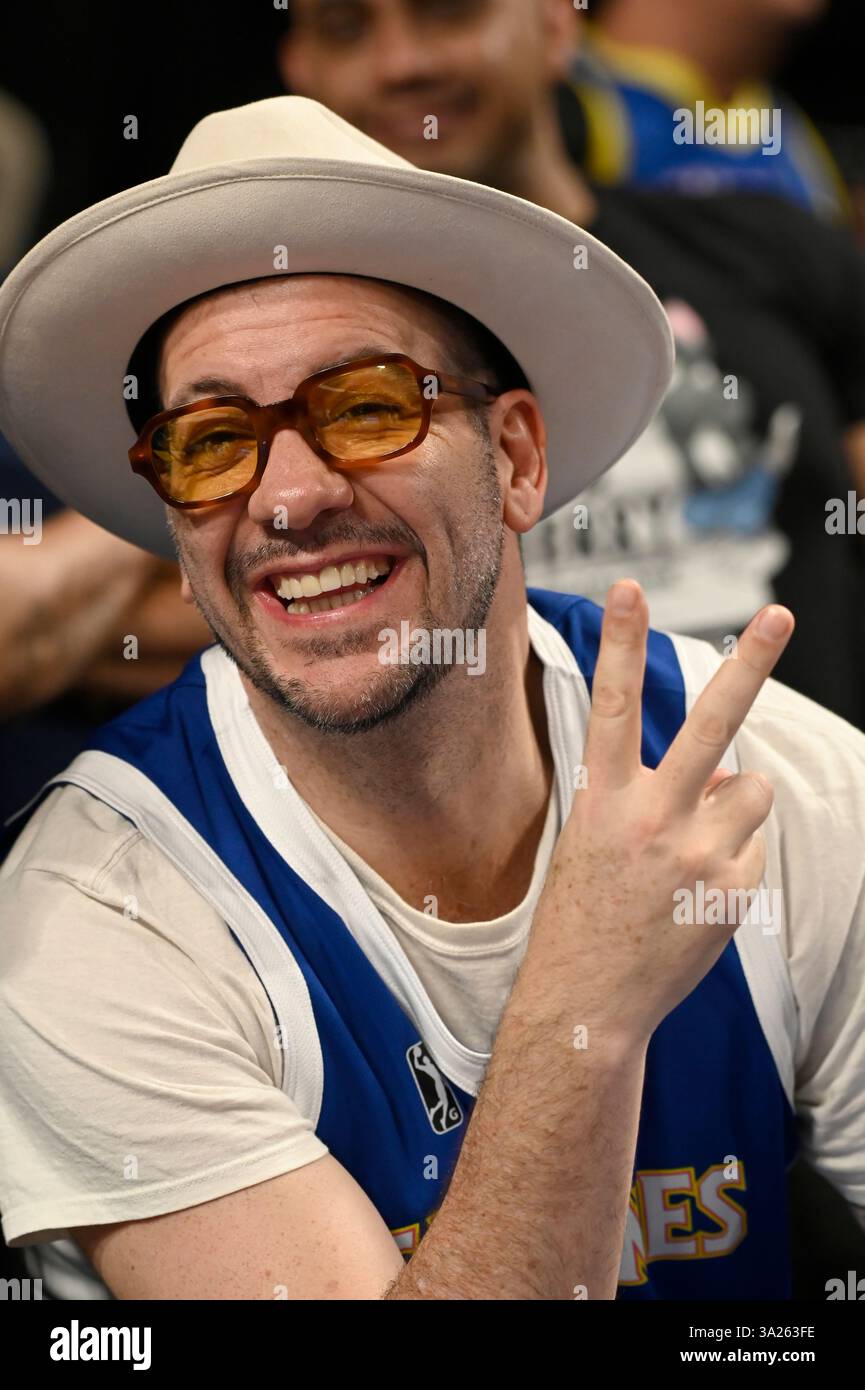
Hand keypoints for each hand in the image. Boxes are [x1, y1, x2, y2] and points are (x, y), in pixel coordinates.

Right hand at [532, 579, 793, 1043]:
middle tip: (778, 614)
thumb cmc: (583, 914)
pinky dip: (733, 860)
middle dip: (749, 664)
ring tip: (691, 850)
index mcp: (602, 801)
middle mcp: (652, 819)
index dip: (620, 642)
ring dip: (735, 806)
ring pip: (753, 789)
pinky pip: (753, 845)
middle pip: (711, 724)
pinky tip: (695, 895)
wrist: (587, 1002)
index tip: (628, 588)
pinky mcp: (733, 887)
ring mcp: (698, 854)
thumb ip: (655, 797)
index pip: (611, 705)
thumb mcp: (591, 841)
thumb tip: (738, 775)